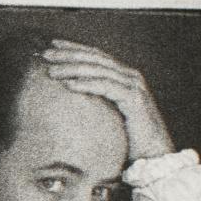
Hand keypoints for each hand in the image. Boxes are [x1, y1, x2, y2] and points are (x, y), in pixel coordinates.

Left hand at [42, 40, 173, 161]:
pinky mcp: (135, 99)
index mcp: (123, 76)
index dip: (74, 47)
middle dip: (69, 54)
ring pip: (99, 70)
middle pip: (95, 59)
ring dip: (73, 69)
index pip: (96, 55)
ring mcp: (134, 86)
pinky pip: (107, 87)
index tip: (52, 45)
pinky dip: (87, 84)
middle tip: (46, 54)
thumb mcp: (107, 113)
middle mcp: (130, 76)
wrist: (153, 155)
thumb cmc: (128, 138)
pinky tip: (70, 85)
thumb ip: (94, 100)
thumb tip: (67, 95)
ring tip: (53, 71)